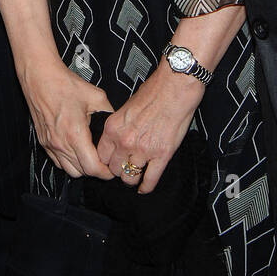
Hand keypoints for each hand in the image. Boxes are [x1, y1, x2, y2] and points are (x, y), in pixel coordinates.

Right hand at [20, 61, 114, 179]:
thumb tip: (118, 126)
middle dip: (96, 170)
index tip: (112, 168)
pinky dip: (69, 162)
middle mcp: (60, 143)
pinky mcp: (44, 142)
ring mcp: (50, 145)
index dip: (106, 172)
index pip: (92, 168)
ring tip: (91, 157)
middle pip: (82, 172)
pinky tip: (77, 150)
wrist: (40, 78)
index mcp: (75, 134)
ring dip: (82, 168)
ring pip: (69, 170)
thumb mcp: (96, 96)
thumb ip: (109, 113)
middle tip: (105, 162)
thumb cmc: (65, 85)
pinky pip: (58, 162)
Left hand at [96, 64, 202, 192]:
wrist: (175, 87)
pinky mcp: (161, 155)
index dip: (106, 160)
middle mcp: (125, 141)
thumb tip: (117, 137)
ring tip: (134, 176)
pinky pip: (150, 179)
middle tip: (123, 168)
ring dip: (131, 178)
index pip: (101, 155)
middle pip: (113, 168)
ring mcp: (143, 150)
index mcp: (113, 128)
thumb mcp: (126, 106)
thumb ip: (120, 126)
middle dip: (118, 169)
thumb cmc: (154, 91)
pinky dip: (146, 186)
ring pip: (129, 177)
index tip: (110, 161)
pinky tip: (144, 188)